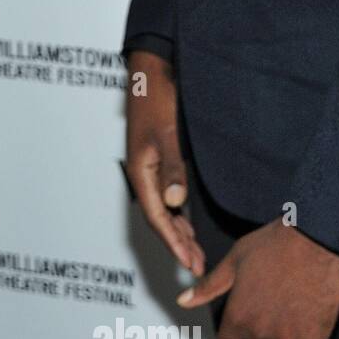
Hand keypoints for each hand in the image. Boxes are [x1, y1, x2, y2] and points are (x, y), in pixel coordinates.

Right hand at [124, 50, 205, 276]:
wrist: (152, 71)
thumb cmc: (159, 99)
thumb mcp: (168, 134)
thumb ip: (172, 168)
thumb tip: (175, 203)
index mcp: (142, 173)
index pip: (159, 218)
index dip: (175, 243)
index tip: (190, 263)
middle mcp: (145, 175)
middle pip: (162, 219)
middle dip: (179, 244)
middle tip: (197, 266)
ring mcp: (152, 167)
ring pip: (166, 208)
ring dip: (180, 230)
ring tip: (195, 251)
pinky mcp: (161, 158)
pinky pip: (169, 193)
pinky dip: (179, 211)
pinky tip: (189, 218)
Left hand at [177, 218, 338, 338]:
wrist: (317, 235)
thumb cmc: (279, 242)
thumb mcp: (237, 258)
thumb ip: (209, 285)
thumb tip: (184, 300)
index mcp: (238, 318)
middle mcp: (259, 334)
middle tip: (263, 329)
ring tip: (281, 331)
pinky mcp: (313, 338)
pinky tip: (301, 333)